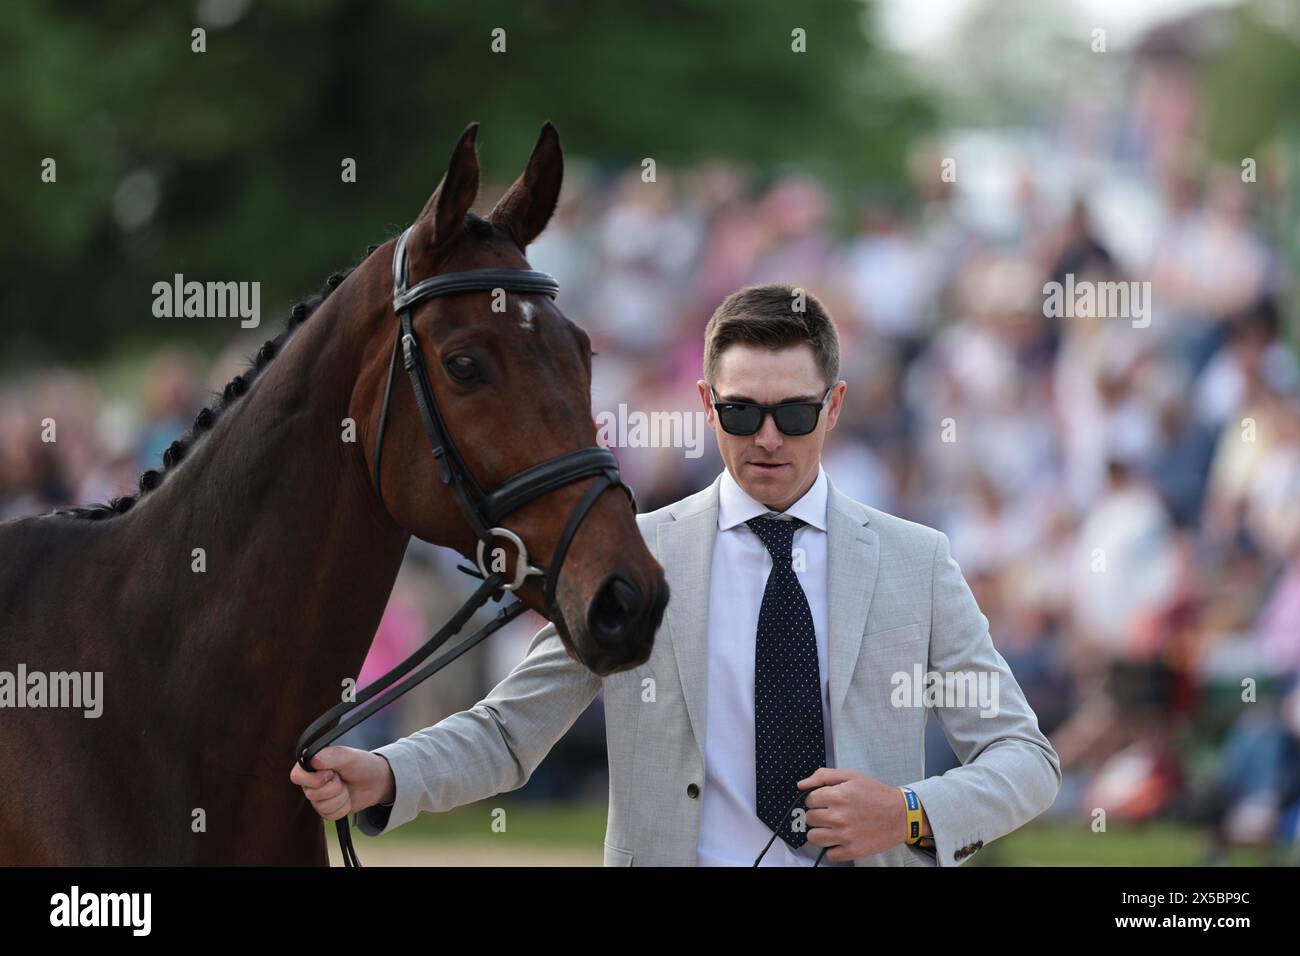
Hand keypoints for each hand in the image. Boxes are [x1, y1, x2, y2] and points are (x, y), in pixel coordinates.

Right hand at [289, 746, 393, 821]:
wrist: (376, 781)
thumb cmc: (361, 764)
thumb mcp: (347, 756)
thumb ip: (329, 756)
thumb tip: (311, 760)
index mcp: (311, 764)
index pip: (296, 776)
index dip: (314, 779)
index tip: (330, 774)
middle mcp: (310, 781)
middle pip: (311, 794)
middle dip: (333, 787)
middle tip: (342, 778)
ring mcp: (318, 797)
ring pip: (321, 807)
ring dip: (340, 797)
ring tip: (346, 786)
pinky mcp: (326, 810)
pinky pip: (329, 815)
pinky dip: (343, 807)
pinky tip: (347, 797)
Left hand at [799, 768, 925, 861]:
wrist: (901, 815)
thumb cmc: (876, 794)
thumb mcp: (851, 776)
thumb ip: (823, 776)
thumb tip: (801, 785)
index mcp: (838, 796)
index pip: (809, 800)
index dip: (817, 799)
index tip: (826, 800)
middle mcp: (838, 817)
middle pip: (810, 819)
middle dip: (818, 814)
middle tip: (831, 813)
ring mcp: (844, 836)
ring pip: (814, 837)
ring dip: (821, 832)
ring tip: (833, 827)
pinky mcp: (851, 851)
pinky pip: (829, 853)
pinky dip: (833, 847)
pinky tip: (842, 838)